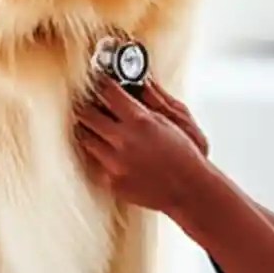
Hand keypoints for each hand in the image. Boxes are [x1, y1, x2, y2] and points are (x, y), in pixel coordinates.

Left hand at [74, 75, 211, 216]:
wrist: (189, 190)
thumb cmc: (186, 154)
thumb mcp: (175, 119)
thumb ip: (152, 99)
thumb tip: (139, 83)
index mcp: (140, 121)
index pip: (107, 92)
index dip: (100, 84)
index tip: (97, 82)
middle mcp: (123, 141)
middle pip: (86, 114)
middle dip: (85, 105)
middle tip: (87, 102)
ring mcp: (115, 163)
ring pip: (84, 138)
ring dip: (86, 129)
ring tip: (93, 125)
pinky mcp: (111, 182)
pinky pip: (92, 161)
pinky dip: (96, 152)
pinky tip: (104, 148)